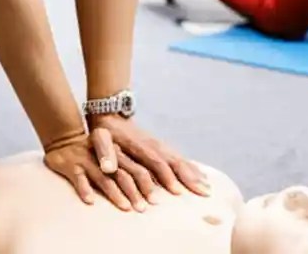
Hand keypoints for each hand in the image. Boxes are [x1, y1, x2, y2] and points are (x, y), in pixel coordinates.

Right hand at [43, 128, 150, 212]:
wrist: (64, 140)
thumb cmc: (93, 154)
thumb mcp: (112, 155)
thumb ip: (128, 169)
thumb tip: (150, 193)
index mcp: (118, 154)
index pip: (137, 168)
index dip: (148, 184)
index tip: (156, 201)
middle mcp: (104, 157)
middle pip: (123, 175)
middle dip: (134, 192)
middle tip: (143, 209)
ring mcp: (87, 161)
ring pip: (104, 178)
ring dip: (115, 194)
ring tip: (125, 207)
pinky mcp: (71, 166)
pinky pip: (78, 178)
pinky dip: (84, 189)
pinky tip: (90, 201)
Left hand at [89, 115, 209, 200]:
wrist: (112, 114)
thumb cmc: (105, 131)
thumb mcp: (99, 139)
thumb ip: (104, 153)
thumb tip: (108, 168)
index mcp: (141, 146)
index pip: (157, 162)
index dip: (167, 177)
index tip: (177, 192)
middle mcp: (155, 145)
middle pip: (176, 162)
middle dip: (191, 178)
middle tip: (204, 194)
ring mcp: (160, 145)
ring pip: (182, 160)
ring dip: (195, 174)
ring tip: (208, 189)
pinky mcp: (162, 147)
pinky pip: (180, 158)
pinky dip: (192, 169)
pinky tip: (201, 177)